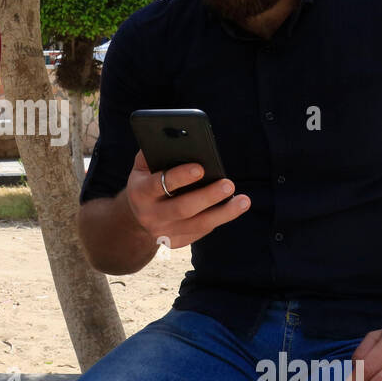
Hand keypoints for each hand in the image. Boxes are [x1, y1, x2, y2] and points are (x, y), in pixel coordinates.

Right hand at [123, 149, 250, 248]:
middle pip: (182, 208)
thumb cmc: (148, 179)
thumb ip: (157, 152)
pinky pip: (201, 231)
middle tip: (229, 184)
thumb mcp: (144, 165)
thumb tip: (181, 138)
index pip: (158, 185)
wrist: (137, 214)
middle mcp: (149, 215)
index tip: (201, 168)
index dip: (179, 177)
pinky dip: (219, 219)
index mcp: (139, 192)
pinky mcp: (176, 242)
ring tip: (244, 200)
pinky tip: (234, 208)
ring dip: (223, 213)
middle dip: (208, 196)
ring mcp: (162, 232)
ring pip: (198, 224)